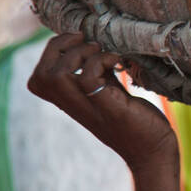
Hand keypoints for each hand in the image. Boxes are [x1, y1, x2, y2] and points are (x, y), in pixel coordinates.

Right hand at [27, 32, 177, 172]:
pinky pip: (88, 78)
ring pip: (56, 76)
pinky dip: (101, 60)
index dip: (51, 51)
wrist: (152, 149)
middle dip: (58, 46)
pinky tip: (117, 60)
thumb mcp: (108, 89)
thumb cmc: (133, 118)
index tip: (78, 40)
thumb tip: (92, 45)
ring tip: (101, 51)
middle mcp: (74, 105)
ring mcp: (90, 108)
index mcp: (70, 100)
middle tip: (86, 40)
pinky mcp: (109, 108)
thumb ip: (96, 72)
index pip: (38, 76)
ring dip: (78, 53)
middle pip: (40, 75)